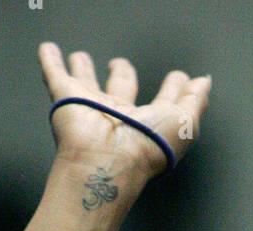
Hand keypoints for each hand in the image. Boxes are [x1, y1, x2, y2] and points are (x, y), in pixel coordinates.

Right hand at [38, 42, 210, 180]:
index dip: (173, 88)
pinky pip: (54, 74)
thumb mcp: (184, 123)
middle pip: (121, 89)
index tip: (179, 77)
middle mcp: (120, 116)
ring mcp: (91, 107)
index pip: (163, 102)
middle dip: (123, 74)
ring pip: (86, 82)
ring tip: (81, 58)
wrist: (108, 157)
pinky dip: (49, 61)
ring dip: (83, 69)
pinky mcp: (65, 98)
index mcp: (149, 123)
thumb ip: (195, 101)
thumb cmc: (148, 146)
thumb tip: (203, 83)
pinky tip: (48, 50)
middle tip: (120, 65)